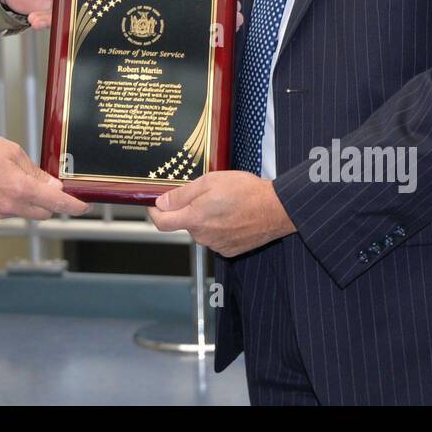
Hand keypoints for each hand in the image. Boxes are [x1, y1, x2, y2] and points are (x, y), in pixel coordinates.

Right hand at [0, 129, 90, 219]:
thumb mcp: (13, 152)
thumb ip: (35, 172)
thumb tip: (52, 188)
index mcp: (20, 188)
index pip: (56, 204)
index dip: (74, 207)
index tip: (84, 206)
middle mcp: (10, 206)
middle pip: (43, 213)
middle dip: (51, 202)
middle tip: (50, 185)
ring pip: (27, 212)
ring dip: (32, 201)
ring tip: (20, 177)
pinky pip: (11, 211)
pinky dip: (16, 201)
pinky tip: (6, 183)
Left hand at [148, 171, 294, 256]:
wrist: (276, 209)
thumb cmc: (246, 191)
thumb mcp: (210, 181)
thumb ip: (182, 194)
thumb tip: (161, 203)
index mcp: (195, 218)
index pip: (162, 222)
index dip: (155, 212)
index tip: (157, 203)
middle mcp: (203, 236)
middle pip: (184, 223)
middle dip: (189, 209)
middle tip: (207, 194)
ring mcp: (217, 245)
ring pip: (201, 230)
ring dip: (206, 218)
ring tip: (225, 203)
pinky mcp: (230, 250)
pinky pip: (216, 238)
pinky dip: (219, 227)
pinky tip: (233, 215)